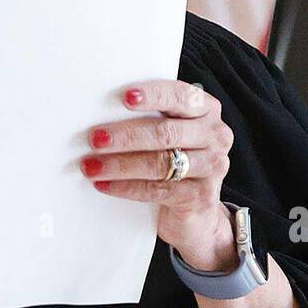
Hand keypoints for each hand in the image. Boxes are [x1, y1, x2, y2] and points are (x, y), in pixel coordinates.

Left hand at [79, 80, 236, 270]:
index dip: (153, 95)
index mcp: (206, 109)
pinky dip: (126, 187)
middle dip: (126, 135)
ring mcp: (212, 166)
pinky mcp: (201, 196)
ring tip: (92, 166)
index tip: (125, 97)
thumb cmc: (175, 159)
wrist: (196, 212)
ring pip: (160, 162)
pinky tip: (105, 185)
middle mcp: (215, 135)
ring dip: (120, 164)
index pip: (180, 96)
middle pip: (166, 132)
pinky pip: (158, 189)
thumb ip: (149, 118)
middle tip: (95, 139)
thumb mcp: (169, 134)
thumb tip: (101, 112)